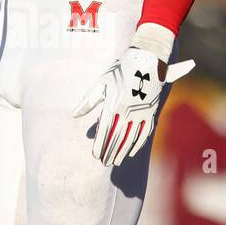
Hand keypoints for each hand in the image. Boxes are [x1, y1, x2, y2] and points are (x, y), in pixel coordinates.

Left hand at [72, 47, 193, 166]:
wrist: (146, 61)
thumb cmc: (120, 71)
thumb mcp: (101, 83)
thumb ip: (88, 100)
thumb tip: (74, 114)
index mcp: (114, 103)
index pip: (106, 129)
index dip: (100, 143)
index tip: (95, 155)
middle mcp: (128, 110)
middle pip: (117, 136)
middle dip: (110, 151)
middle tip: (104, 163)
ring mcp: (141, 112)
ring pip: (131, 137)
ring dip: (122, 151)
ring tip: (115, 161)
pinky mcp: (151, 112)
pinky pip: (145, 132)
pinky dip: (138, 144)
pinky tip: (131, 152)